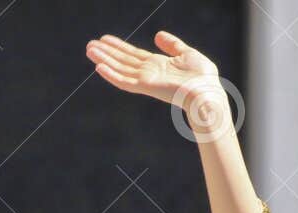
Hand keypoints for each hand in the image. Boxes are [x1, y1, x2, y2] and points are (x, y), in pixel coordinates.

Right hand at [86, 31, 225, 116]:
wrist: (208, 93)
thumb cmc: (203, 77)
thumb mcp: (187, 53)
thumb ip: (172, 45)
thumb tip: (158, 35)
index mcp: (159, 66)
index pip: (134, 55)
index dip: (119, 47)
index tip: (105, 39)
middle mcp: (150, 73)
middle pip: (123, 61)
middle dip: (107, 53)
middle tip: (90, 45)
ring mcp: (147, 80)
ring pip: (120, 69)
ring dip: (104, 60)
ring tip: (89, 51)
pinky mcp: (147, 87)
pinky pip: (125, 81)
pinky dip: (112, 75)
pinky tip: (99, 68)